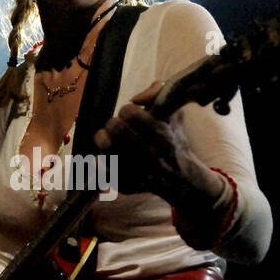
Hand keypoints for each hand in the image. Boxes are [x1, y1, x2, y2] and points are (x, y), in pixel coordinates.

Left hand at [93, 82, 228, 245]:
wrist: (180, 178)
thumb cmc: (174, 141)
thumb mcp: (175, 114)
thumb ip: (159, 94)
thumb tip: (135, 99)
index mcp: (162, 136)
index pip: (130, 112)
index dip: (128, 110)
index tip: (132, 114)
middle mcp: (150, 155)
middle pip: (115, 126)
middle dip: (115, 122)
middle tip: (119, 126)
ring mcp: (136, 172)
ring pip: (105, 146)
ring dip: (105, 138)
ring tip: (111, 138)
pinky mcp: (124, 185)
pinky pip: (100, 167)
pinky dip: (100, 159)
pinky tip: (109, 155)